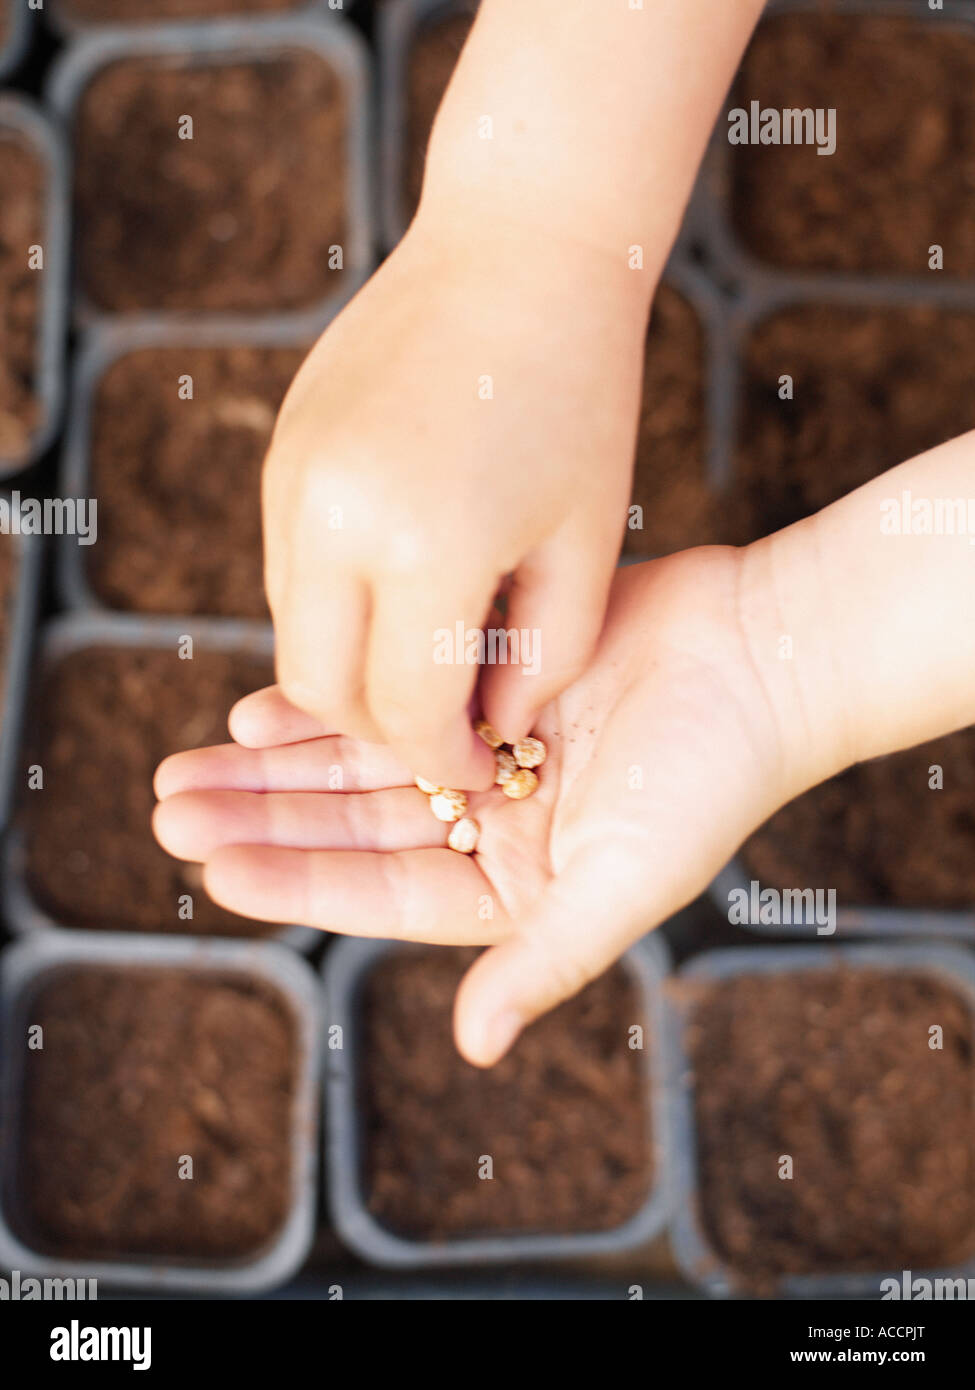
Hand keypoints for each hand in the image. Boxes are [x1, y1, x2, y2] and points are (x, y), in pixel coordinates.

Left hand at [154, 546, 821, 1064]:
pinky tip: (258, 711)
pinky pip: (389, 688)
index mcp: (514, 880)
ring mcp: (480, 743)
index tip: (214, 869)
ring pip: (354, 759)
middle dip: (261, 818)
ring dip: (273, 763)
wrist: (760, 656)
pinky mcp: (481, 675)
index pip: (382, 888)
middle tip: (167, 809)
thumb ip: (545, 959)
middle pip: (351, 824)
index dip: (299, 880)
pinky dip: (329, 700)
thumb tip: (476, 1047)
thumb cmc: (707, 778)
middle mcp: (486, 817)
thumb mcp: (624, 880)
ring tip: (188, 766)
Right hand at [262, 213, 648, 791]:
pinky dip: (336, 605)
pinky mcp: (279, 453)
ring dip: (353, 666)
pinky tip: (401, 584)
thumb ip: (540, 659)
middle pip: (319, 688)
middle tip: (442, 724)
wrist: (517, 246)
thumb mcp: (586, 544)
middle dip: (379, 729)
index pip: (403, 712)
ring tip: (431, 653)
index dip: (440, 759)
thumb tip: (486, 727)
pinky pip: (286, 569)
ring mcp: (292, 480)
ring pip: (294, 631)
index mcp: (426, 545)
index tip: (475, 767)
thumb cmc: (579, 396)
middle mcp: (333, 517)